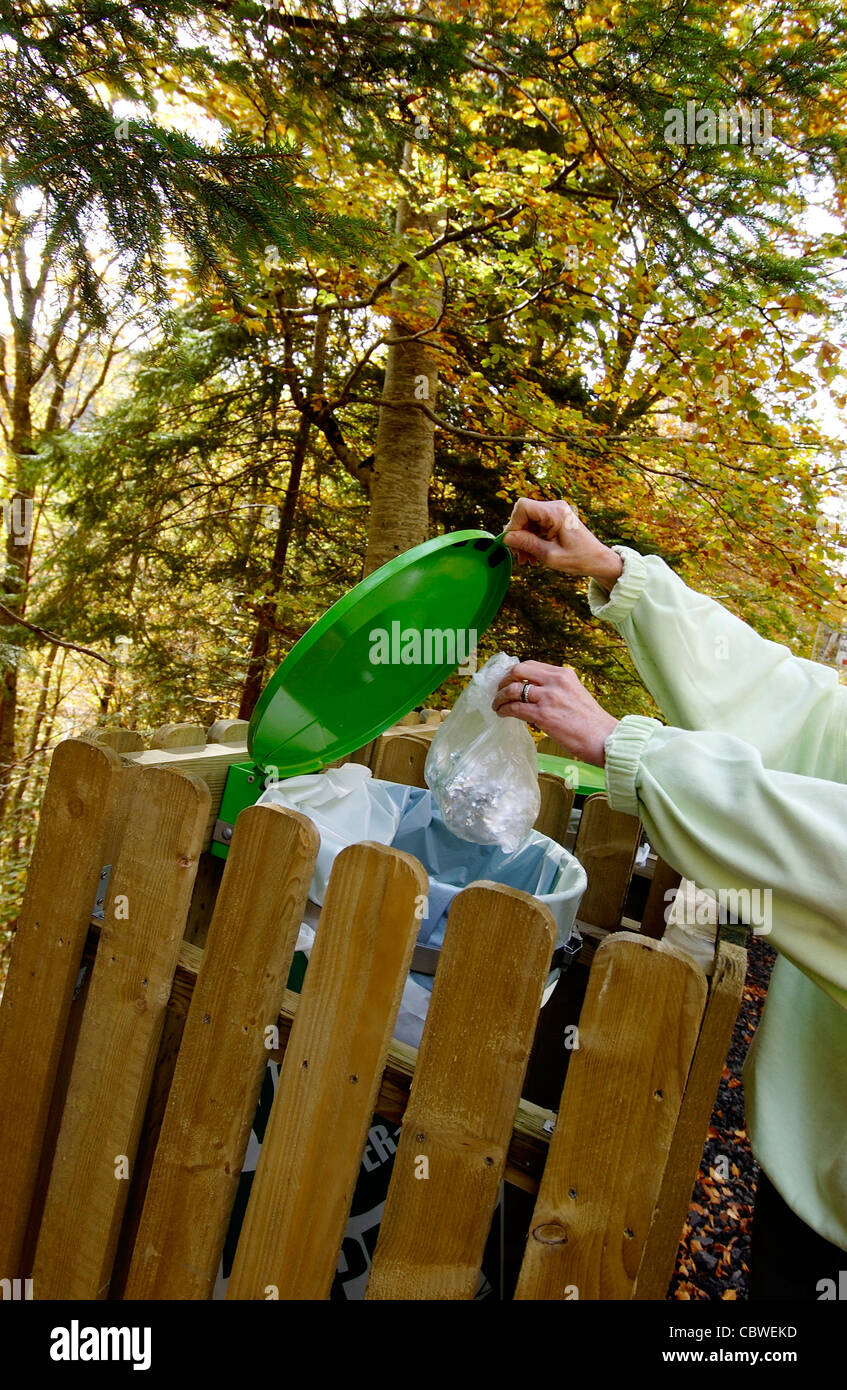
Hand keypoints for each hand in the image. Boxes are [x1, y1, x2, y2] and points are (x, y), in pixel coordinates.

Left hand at [492, 660, 618, 767]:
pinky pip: (514, 708)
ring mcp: (549, 697)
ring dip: (499, 697)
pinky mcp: (543, 715)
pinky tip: (502, 714)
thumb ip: (556, 689)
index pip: (531, 665)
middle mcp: (555, 681)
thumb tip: (534, 691)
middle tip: (498, 690)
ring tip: (497, 705)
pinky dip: (504, 710)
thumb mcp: (575, 693)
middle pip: (518, 671)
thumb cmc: (591, 722)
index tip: (508, 680)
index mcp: (564, 674)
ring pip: (512, 689)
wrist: (604, 738)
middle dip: (503, 680)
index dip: (514, 672)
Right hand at [502, 497, 622, 590]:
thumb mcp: (551, 555)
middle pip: (524, 514)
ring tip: (527, 559)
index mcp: (556, 513)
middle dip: (518, 535)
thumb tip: (506, 538)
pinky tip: (533, 554)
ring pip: (528, 520)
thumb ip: (527, 544)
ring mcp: (555, 511)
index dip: (513, 524)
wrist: (598, 560)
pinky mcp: (555, 518)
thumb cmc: (579, 559)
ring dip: (524, 539)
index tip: (513, 543)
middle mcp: (555, 507)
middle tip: (519, 556)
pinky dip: (531, 538)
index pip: (522, 507)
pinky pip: (535, 524)